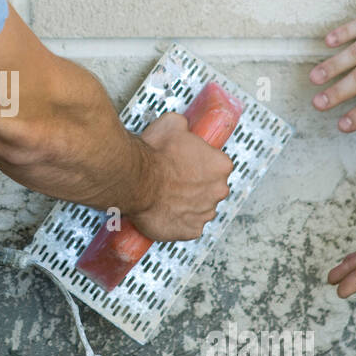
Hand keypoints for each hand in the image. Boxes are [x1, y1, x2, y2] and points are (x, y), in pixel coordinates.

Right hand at [126, 112, 234, 241]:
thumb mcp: (171, 124)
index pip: (218, 165)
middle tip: (175, 180)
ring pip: (200, 208)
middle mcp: (218, 190)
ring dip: (187, 204)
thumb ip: (184, 127)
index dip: (201, 164)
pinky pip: (188, 227)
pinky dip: (178, 222)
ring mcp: (205, 213)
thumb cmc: (153, 156)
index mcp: (220, 165)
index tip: (188, 164)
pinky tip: (166, 212)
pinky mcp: (190, 231)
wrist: (135, 181)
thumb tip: (183, 126)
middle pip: (212, 188)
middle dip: (197, 185)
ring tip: (167, 196)